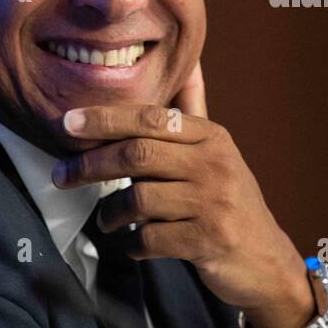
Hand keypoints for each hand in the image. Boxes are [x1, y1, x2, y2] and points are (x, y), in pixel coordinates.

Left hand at [54, 63, 313, 327]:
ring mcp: (213, 203)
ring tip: (107, 220)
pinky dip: (130, 244)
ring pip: (138, 199)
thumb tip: (186, 66)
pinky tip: (131, 244)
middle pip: (136, 155)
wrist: (266, 261)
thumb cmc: (227, 203)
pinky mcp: (209, 240)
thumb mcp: (214, 156)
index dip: (105, 118)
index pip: (151, 117)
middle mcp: (214, 164)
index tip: (66, 123)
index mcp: (211, 137)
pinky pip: (149, 239)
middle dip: (89, 165)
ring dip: (110, 213)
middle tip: (60, 177)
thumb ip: (189, 119)